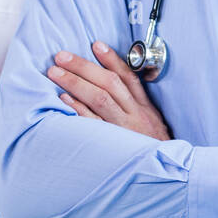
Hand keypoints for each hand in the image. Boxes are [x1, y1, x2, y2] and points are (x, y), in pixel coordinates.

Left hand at [46, 42, 171, 141]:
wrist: (162, 173)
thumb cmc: (152, 146)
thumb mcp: (152, 121)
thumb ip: (135, 103)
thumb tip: (115, 82)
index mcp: (144, 107)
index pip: (128, 77)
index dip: (112, 59)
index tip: (96, 44)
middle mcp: (134, 115)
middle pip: (109, 84)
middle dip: (84, 67)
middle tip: (61, 56)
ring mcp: (122, 129)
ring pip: (99, 99)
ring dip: (75, 83)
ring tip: (55, 72)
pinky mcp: (111, 144)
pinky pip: (93, 124)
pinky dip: (78, 109)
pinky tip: (63, 99)